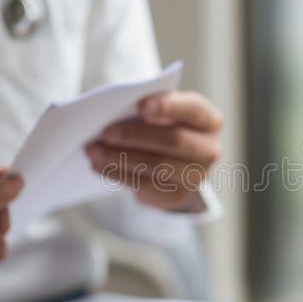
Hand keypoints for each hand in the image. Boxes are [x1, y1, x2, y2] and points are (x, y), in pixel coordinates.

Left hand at [85, 90, 221, 210]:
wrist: (177, 163)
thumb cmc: (166, 127)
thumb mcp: (164, 113)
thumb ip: (150, 109)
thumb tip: (115, 114)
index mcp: (209, 120)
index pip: (192, 110)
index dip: (167, 106)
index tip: (139, 106)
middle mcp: (209, 149)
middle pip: (173, 141)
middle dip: (136, 136)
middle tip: (105, 133)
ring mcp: (196, 176)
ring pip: (156, 167)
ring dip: (120, 158)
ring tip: (93, 150)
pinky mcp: (178, 196)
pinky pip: (146, 187)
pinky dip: (119, 175)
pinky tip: (100, 166)